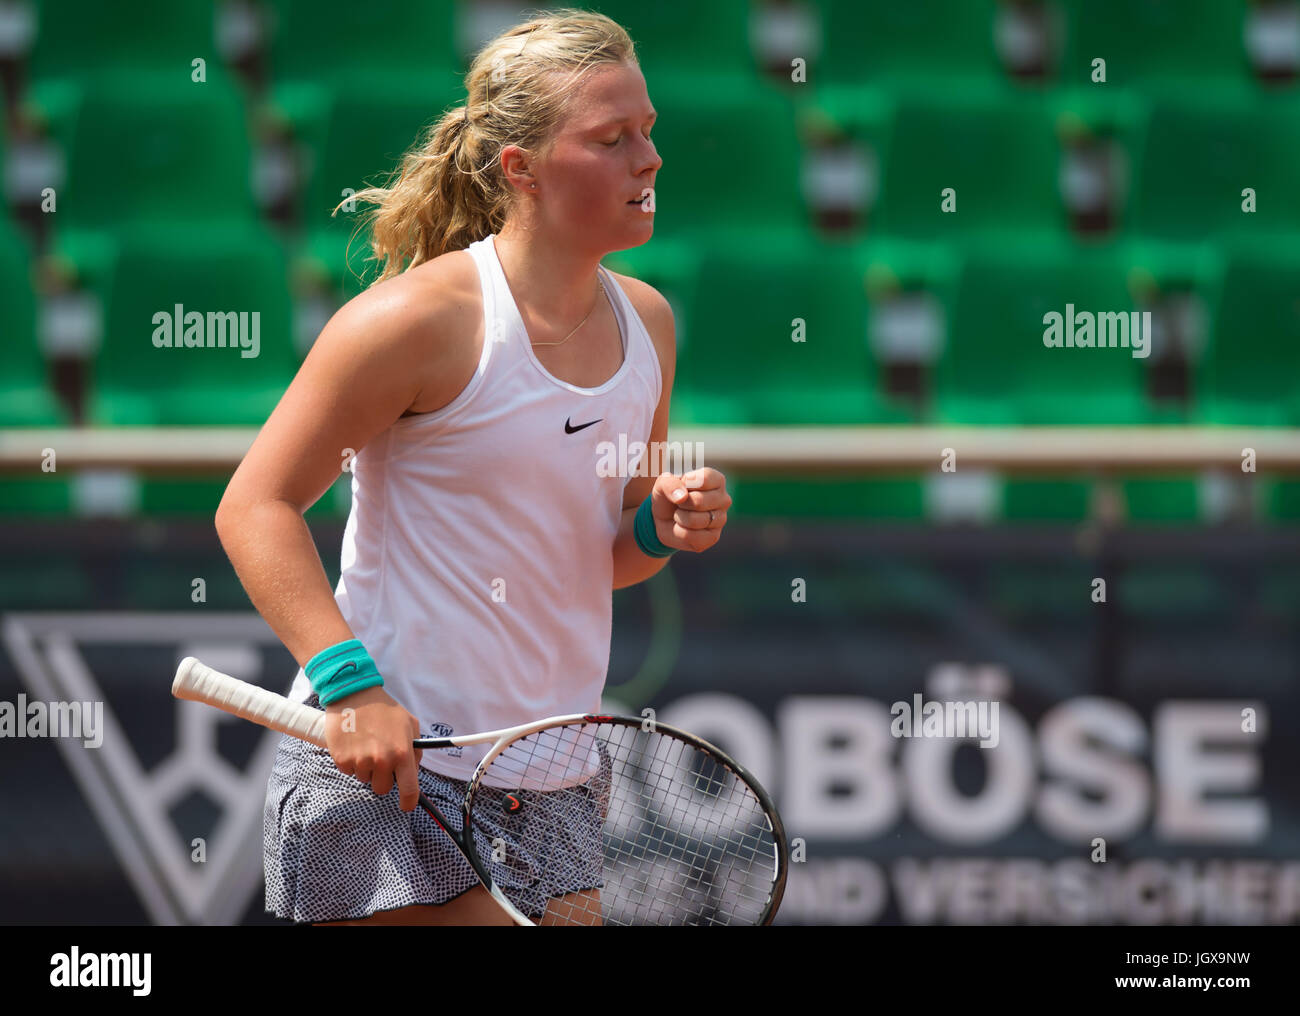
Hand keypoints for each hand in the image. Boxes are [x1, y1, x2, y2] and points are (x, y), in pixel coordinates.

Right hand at [324, 685, 423, 811]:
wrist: (353, 693)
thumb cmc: (383, 708)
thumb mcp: (409, 723)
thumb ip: (415, 748)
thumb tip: (413, 769)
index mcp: (402, 753)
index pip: (409, 789)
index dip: (408, 802)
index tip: (406, 805)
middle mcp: (382, 761)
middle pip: (382, 788)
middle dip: (382, 777)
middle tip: (379, 757)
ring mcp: (361, 761)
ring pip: (364, 779)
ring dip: (365, 767)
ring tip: (365, 743)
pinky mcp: (342, 759)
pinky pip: (348, 771)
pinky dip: (350, 761)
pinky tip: (352, 743)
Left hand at [650, 467, 730, 552]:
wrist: (664, 518)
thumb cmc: (669, 495)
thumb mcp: (663, 483)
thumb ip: (670, 483)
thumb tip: (682, 497)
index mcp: (717, 480)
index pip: (704, 479)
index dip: (686, 483)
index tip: (682, 485)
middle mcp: (724, 499)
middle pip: (698, 501)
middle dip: (681, 503)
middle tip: (680, 503)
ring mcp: (721, 520)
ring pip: (694, 520)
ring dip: (679, 517)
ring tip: (680, 514)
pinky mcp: (713, 537)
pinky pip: (691, 536)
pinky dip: (679, 531)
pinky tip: (682, 527)